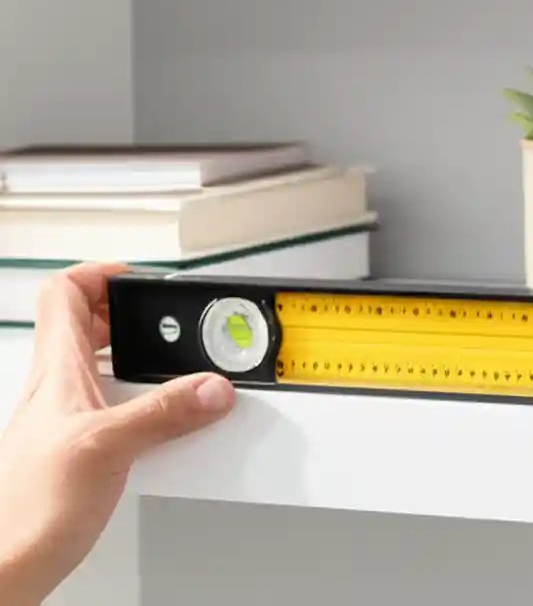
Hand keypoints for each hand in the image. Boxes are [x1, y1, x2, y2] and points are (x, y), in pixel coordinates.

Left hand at [0, 263, 236, 604]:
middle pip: (83, 323)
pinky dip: (138, 399)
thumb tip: (211, 387)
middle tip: (160, 317)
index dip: (102, 273)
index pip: (65, 292)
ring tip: (167, 359)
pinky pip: (109, 405)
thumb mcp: (110, 447)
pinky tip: (161, 419)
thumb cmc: (29, 507)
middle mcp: (57, 388)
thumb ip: (165, 412)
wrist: (12, 560)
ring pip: (96, 364)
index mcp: (58, 370)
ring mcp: (65, 417)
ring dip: (131, 355)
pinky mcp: (77, 447)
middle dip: (126, 312)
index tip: (140, 278)